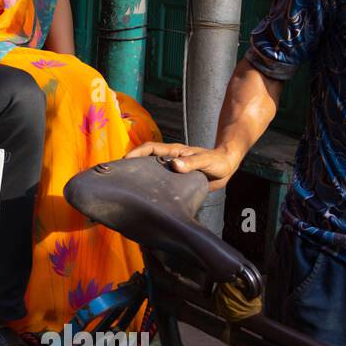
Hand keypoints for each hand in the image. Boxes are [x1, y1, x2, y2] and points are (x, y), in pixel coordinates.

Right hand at [125, 142, 239, 190]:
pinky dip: (150, 185)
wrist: (227, 167)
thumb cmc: (217, 161)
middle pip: (145, 159)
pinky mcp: (175, 180)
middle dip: (131, 164)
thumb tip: (174, 165)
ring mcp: (171, 169)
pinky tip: (146, 196)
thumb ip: (191, 163)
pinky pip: (159, 181)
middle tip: (118, 175)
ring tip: (127, 187)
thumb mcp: (206, 161)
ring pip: (150, 170)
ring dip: (139, 175)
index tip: (125, 160)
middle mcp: (170, 159)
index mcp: (174, 152)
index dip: (136, 153)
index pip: (150, 148)